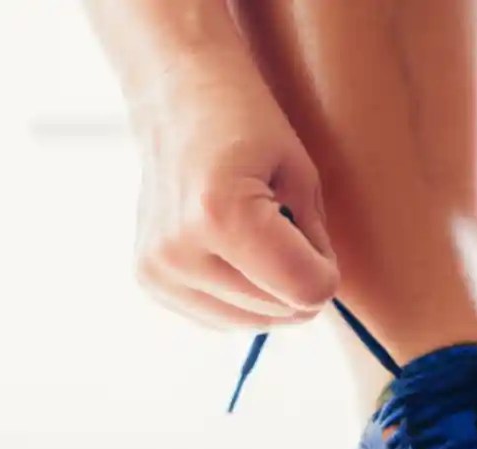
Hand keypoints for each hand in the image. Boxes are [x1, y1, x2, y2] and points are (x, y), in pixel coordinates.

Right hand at [131, 64, 337, 328]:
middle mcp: (180, 251)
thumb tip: (313, 299)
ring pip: (253, 323)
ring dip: (270, 292)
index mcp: (221, 215)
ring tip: (253, 236)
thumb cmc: (248, 127)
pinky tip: (232, 251)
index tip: (312, 234)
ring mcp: (158, 270)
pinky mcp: (149, 282)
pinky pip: (222, 318)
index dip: (326, 269)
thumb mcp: (302, 178)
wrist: (178, 98)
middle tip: (283, 227)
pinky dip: (242, 297)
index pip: (306, 291)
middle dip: (297, 279)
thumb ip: (315, 246)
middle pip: (281, 312)